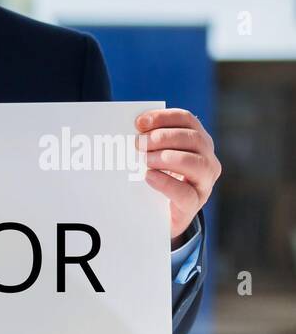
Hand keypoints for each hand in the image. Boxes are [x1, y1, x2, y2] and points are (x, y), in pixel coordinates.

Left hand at [136, 108, 220, 244]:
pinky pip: (185, 193)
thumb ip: (147, 143)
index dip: (163, 117)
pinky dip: (166, 182)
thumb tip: (128, 130)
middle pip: (193, 139)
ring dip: (167, 157)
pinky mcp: (194, 204)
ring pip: (196, 163)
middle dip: (163, 137)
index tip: (139, 122)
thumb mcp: (153, 157)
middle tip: (138, 143)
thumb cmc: (156, 179)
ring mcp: (204, 182)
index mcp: (198, 142)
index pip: (187, 120)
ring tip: (145, 160)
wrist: (160, 216)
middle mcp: (207, 159)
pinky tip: (149, 177)